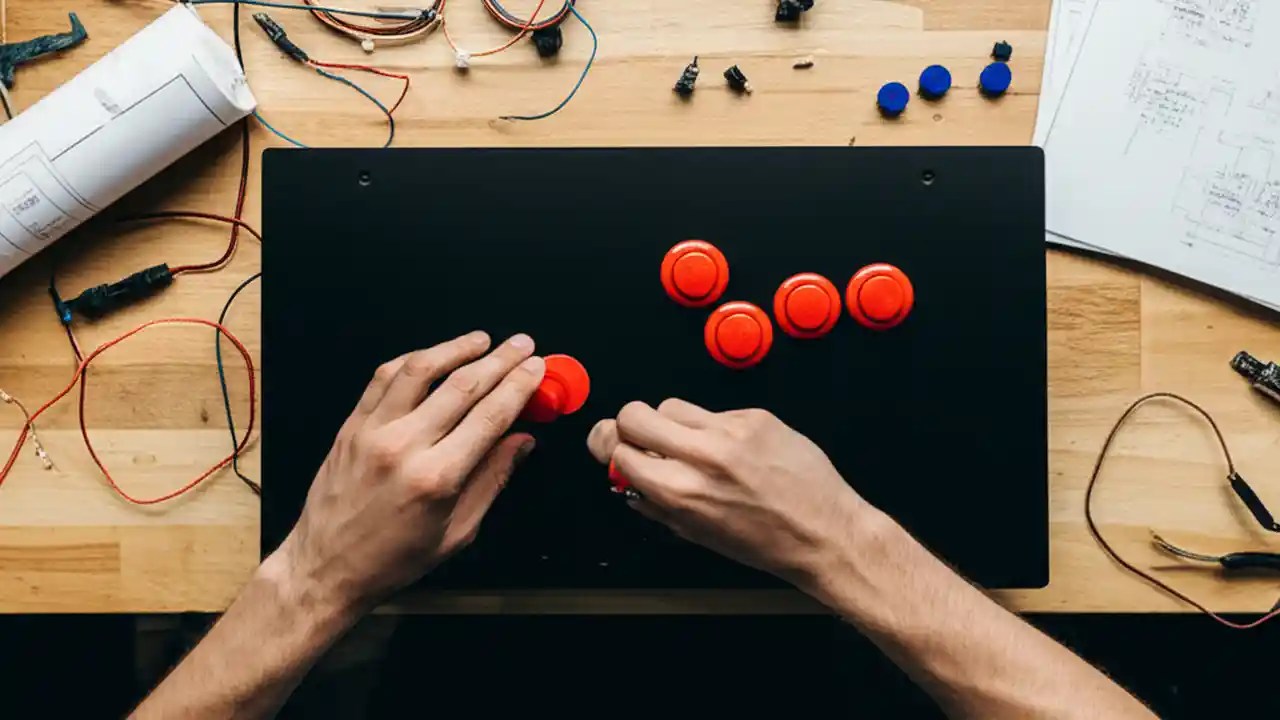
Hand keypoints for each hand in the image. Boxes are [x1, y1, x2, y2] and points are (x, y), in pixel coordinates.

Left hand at [274, 331, 544, 616]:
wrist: (325, 567)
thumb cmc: (391, 559)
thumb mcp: (457, 532)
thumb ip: (492, 479)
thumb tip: (522, 441)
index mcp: (437, 479)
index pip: (490, 417)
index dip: (519, 387)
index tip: (536, 368)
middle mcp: (404, 447)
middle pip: (462, 387)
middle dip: (499, 361)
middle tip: (521, 346)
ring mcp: (373, 432)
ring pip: (420, 370)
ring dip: (456, 348)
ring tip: (483, 340)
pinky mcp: (352, 425)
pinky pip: (384, 378)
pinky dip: (413, 360)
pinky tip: (433, 355)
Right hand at [587, 400, 870, 586]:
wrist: (825, 532)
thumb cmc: (766, 543)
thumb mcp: (698, 534)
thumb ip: (657, 504)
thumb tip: (627, 480)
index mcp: (680, 491)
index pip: (618, 449)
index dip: (611, 449)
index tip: (613, 448)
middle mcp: (701, 456)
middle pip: (634, 413)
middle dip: (630, 426)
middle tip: (643, 439)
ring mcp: (729, 431)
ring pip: (672, 405)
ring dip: (672, 424)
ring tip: (693, 446)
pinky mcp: (755, 416)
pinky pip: (714, 411)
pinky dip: (715, 428)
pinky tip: (734, 451)